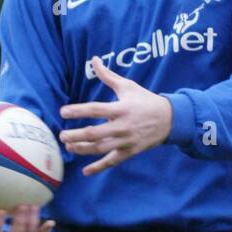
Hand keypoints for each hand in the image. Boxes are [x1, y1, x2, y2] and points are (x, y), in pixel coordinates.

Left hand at [58, 55, 172, 173]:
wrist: (170, 119)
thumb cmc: (145, 100)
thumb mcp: (128, 86)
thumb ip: (108, 75)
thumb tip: (94, 60)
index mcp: (121, 108)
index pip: (95, 109)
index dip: (78, 111)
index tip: (63, 112)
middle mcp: (123, 126)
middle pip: (94, 133)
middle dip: (75, 135)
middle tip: (61, 135)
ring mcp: (126, 141)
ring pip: (100, 148)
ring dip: (82, 149)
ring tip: (68, 146)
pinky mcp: (130, 152)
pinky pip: (112, 161)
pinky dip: (98, 167)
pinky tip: (85, 171)